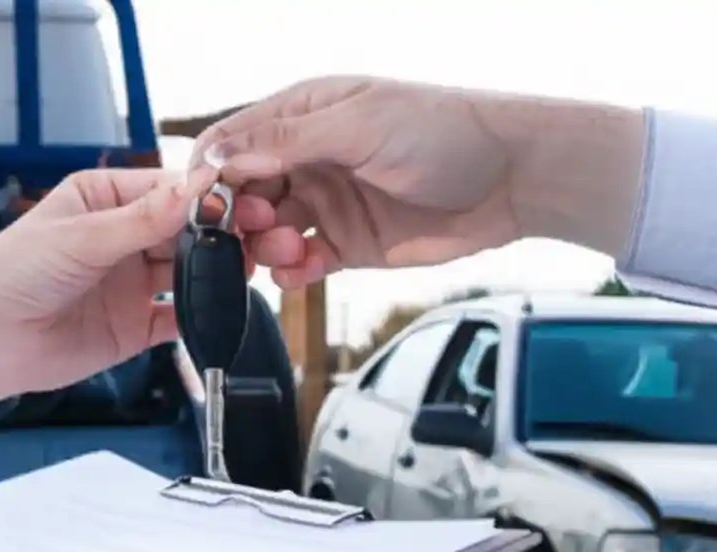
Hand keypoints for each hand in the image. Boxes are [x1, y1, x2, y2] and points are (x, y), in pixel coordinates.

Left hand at [0, 167, 271, 397]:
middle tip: (263, 232)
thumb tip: (198, 188)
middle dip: (225, 231)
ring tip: (251, 267)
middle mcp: (122, 239)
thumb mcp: (81, 236)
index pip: (170, 189)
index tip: (248, 196)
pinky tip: (223, 307)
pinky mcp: (133, 327)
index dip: (210, 195)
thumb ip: (144, 218)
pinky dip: (202, 314)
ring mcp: (130, 284)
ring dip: (220, 270)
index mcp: (104, 200)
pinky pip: (179, 318)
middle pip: (188, 230)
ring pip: (190, 271)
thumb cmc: (9, 274)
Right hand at [189, 76, 644, 288]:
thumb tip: (217, 156)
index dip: (210, 173)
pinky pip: (301, 263)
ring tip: (290, 250)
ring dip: (265, 246)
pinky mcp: (348, 244)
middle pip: (242, 193)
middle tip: (252, 231)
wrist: (512, 178)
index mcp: (303, 115)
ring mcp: (327, 203)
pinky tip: (299, 271)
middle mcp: (307, 158)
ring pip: (267, 232)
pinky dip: (292, 272)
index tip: (203, 204)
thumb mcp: (357, 125)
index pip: (232, 142)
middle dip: (235, 217)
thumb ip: (284, 143)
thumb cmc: (444, 131)